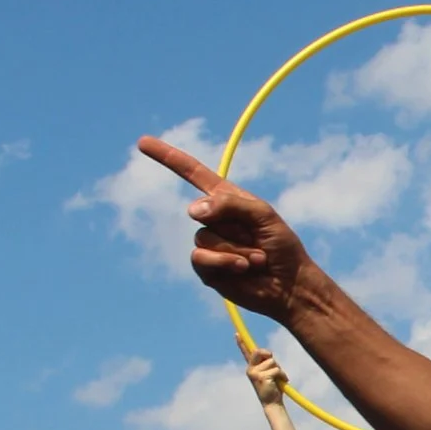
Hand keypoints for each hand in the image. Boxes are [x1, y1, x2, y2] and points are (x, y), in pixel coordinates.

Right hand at [141, 136, 315, 321]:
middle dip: (235, 227)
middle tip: (259, 240)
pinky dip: (223, 263)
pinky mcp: (206, 269)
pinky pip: (200, 259)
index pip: (193, 173)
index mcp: (227, 199)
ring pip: (203, 238)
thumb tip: (191, 211)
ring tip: (256, 259)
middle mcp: (214, 219)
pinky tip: (243, 269)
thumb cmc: (282, 247)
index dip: (168, 157)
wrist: (289, 286)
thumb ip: (230, 204)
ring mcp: (208, 245)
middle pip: (202, 212)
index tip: (142, 143)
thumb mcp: (263, 215)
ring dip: (235, 250)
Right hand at [246, 344, 288, 405]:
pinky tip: (281, 382)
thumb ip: (267, 363)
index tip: (236, 334)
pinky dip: (282, 375)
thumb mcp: (269, 373)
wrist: (272, 403)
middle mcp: (250, 369)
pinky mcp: (261, 377)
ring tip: (277, 379)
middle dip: (268, 354)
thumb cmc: (272, 387)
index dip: (241, 343)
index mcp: (252, 367)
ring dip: (278, 369)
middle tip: (273, 365)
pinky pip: (276, 369)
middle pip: (258, 351)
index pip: (246, 353)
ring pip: (271, 361)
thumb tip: (268, 354)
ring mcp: (254, 373)